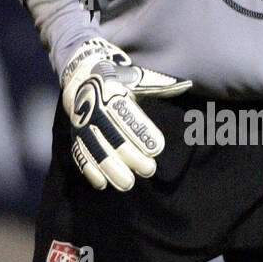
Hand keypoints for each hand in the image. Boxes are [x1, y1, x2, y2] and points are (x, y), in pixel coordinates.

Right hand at [61, 38, 190, 191]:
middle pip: (112, 137)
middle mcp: (94, 108)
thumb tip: (186, 85)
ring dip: (110, 169)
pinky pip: (79, 155)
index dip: (141, 132)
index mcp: (112, 91)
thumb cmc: (120, 81)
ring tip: (128, 184)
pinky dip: (89, 170)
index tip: (158, 149)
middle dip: (131, 156)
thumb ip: (160, 85)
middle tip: (149, 170)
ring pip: (95, 150)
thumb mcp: (137, 78)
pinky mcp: (75, 135)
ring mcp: (82, 124)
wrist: (82, 78)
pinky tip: (103, 183)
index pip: (126, 114)